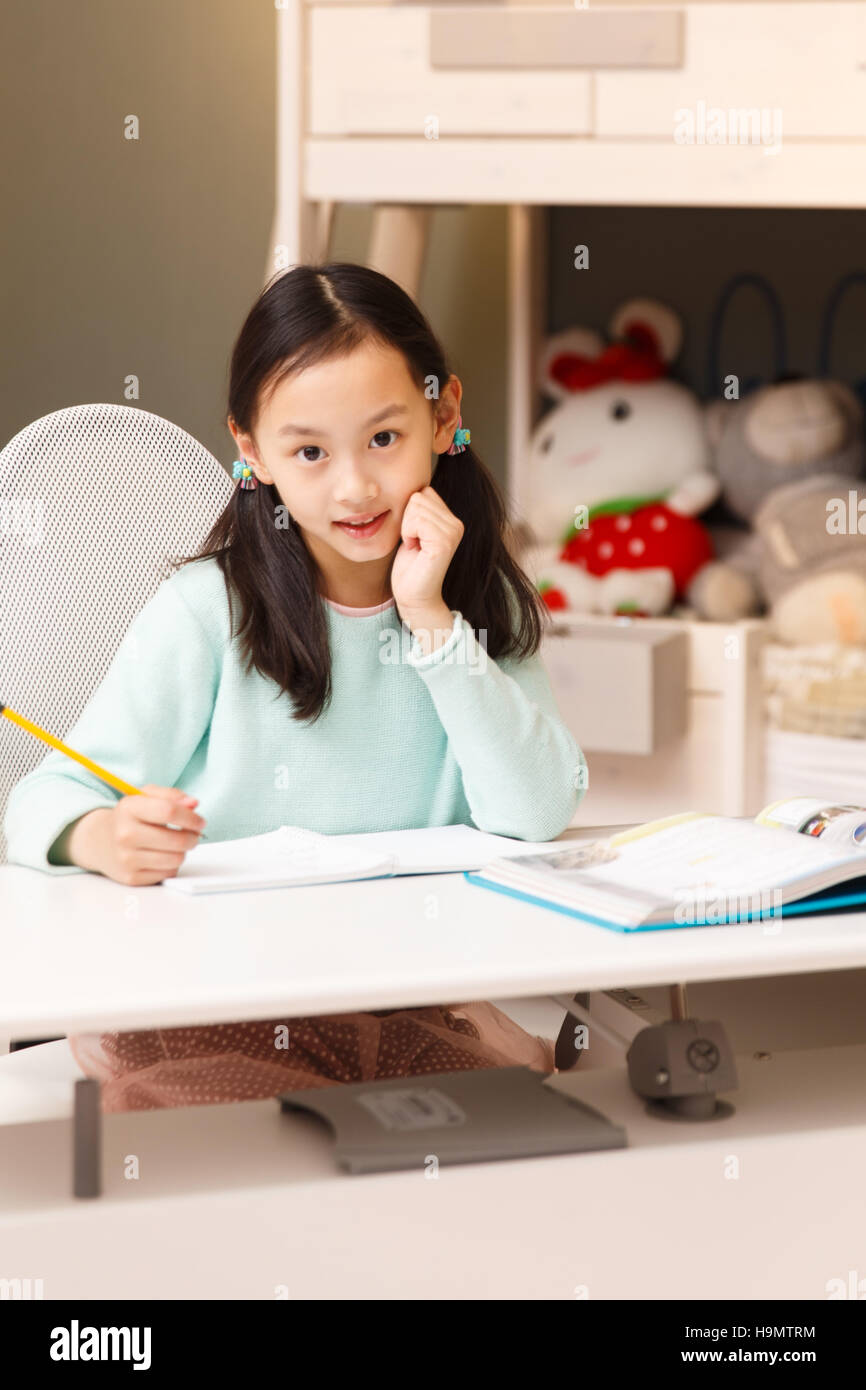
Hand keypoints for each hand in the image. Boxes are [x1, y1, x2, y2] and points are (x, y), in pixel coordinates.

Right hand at [66, 784, 205, 885]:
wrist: (100, 841)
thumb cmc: (130, 817)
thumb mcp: (145, 796)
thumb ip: (171, 795)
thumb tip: (193, 803)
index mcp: (129, 808)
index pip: (169, 811)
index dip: (192, 817)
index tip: (199, 821)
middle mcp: (125, 834)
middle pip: (178, 840)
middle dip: (193, 837)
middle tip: (193, 834)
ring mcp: (127, 858)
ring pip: (176, 859)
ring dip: (183, 852)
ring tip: (176, 844)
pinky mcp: (131, 878)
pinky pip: (168, 874)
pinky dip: (171, 865)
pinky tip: (162, 856)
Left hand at [390, 485, 463, 623]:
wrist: (413, 597)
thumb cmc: (409, 566)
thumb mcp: (413, 530)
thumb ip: (419, 509)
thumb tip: (413, 485)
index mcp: (450, 519)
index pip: (423, 491)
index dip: (409, 513)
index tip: (413, 536)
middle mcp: (456, 523)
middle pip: (419, 496)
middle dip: (407, 519)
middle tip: (413, 543)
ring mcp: (453, 532)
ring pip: (416, 506)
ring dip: (407, 528)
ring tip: (415, 547)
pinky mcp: (445, 542)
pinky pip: (417, 520)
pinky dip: (408, 534)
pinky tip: (415, 550)